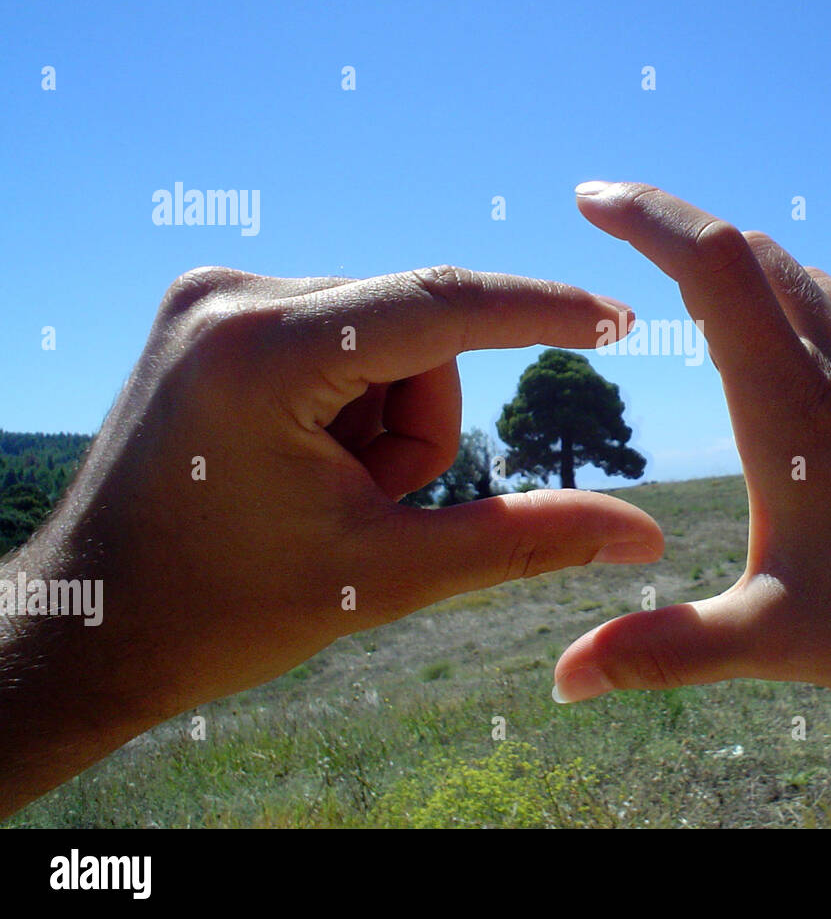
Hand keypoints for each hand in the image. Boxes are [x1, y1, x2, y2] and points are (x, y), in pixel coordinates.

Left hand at [2, 264, 661, 815]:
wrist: (92, 630)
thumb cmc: (222, 612)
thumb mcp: (388, 574)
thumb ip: (525, 541)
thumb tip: (642, 533)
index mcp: (261, 354)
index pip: (442, 305)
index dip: (544, 313)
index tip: (622, 320)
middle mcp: (230, 296)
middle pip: (417, 334)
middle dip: (421, 427)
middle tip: (366, 504)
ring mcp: (215, 296)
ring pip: (386, 337)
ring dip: (388, 420)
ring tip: (325, 491)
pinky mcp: (215, 309)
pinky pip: (342, 334)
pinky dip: (352, 402)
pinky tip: (299, 462)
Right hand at [553, 182, 830, 826]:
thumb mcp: (780, 639)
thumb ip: (665, 649)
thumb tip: (564, 680)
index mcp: (792, 400)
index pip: (706, 260)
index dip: (643, 212)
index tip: (593, 197)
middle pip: (755, 257)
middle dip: (689, 251)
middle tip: (649, 282)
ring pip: (821, 282)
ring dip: (765, 288)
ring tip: (738, 333)